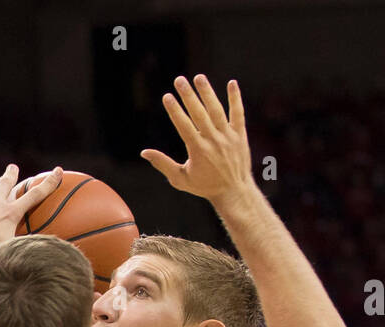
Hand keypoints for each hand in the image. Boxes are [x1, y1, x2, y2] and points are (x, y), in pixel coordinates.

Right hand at [141, 75, 252, 203]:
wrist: (234, 191)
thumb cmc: (204, 186)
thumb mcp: (180, 178)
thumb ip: (163, 164)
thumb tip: (144, 152)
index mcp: (198, 150)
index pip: (183, 126)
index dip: (174, 110)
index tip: (167, 96)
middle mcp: (213, 140)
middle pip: (199, 113)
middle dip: (188, 96)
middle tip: (179, 80)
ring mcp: (228, 136)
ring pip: (217, 110)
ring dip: (207, 93)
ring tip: (199, 77)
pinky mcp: (240, 135)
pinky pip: (238, 113)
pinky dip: (235, 98)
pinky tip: (231, 83)